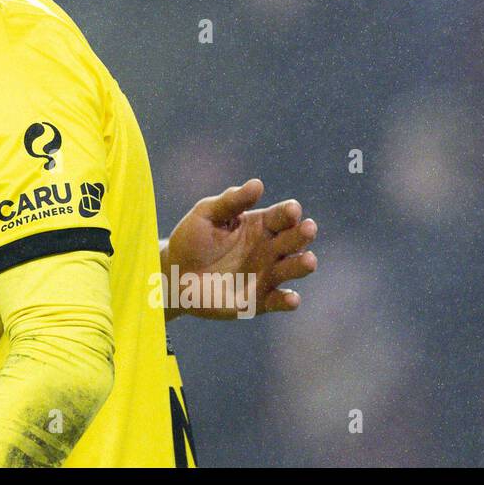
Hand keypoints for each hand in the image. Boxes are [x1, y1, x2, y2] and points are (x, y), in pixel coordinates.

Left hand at [164, 179, 316, 318]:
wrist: (174, 274)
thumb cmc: (192, 239)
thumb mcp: (207, 214)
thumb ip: (231, 201)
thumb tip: (257, 184)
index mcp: (260, 225)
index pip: (281, 216)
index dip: (289, 212)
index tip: (293, 210)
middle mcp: (270, 249)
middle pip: (293, 240)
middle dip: (302, 234)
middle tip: (308, 228)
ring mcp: (267, 274)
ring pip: (293, 269)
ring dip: (302, 265)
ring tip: (309, 260)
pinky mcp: (260, 300)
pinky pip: (279, 301)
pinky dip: (288, 300)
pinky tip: (291, 298)